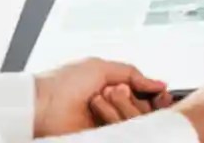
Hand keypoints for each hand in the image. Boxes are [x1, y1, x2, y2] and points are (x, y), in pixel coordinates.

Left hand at [33, 58, 171, 136]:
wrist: (43, 103)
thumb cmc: (64, 81)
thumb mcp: (102, 67)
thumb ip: (133, 74)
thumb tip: (159, 83)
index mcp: (113, 89)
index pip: (146, 97)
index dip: (155, 96)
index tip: (160, 94)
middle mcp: (112, 107)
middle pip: (144, 110)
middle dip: (132, 98)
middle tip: (114, 90)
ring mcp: (107, 124)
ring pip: (134, 121)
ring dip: (119, 106)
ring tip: (98, 98)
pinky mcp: (102, 137)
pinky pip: (122, 131)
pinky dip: (112, 115)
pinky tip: (96, 106)